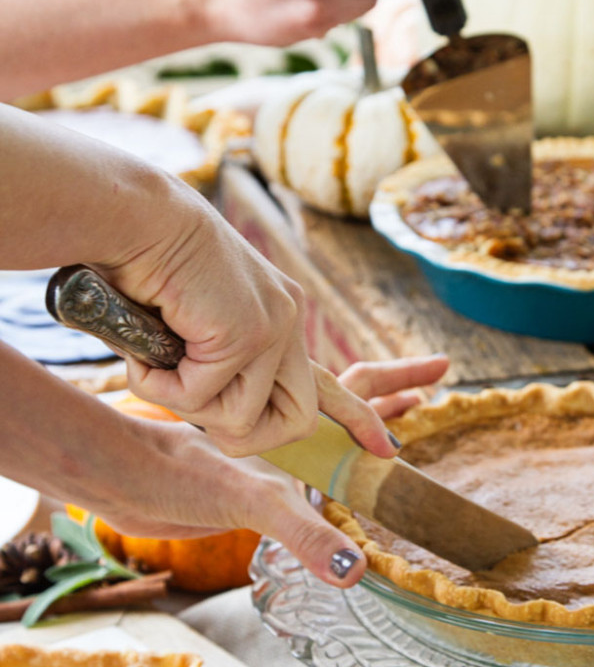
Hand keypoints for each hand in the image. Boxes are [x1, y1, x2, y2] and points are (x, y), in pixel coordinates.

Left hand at [81, 354, 449, 588]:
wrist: (126, 481)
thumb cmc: (181, 474)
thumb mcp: (253, 503)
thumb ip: (306, 534)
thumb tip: (356, 571)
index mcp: (298, 417)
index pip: (361, 389)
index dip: (401, 379)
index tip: (442, 369)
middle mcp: (290, 425)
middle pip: (355, 395)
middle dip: (397, 381)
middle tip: (439, 369)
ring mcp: (274, 446)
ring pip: (333, 425)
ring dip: (369, 417)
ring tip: (406, 414)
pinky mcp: (256, 472)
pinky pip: (309, 461)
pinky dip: (336, 462)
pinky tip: (343, 480)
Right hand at [107, 205, 403, 458]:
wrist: (136, 218)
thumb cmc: (146, 269)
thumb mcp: (191, 327)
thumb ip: (214, 367)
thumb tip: (219, 421)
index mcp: (279, 315)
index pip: (331, 380)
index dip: (357, 418)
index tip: (385, 448)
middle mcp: (287, 320)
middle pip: (295, 422)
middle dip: (243, 434)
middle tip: (188, 395)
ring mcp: (273, 327)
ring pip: (240, 421)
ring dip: (184, 402)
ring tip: (158, 356)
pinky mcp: (247, 333)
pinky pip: (200, 399)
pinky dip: (159, 385)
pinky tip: (148, 343)